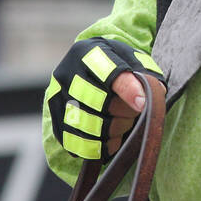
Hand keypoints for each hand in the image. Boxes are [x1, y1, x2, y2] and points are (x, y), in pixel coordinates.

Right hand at [47, 38, 166, 160]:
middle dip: (124, 113)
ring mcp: (57, 100)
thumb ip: (145, 76)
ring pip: (88, 127)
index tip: (143, 105)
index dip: (129, 91)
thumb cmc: (119, 67)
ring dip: (113, 131)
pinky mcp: (55, 123)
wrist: (90, 73)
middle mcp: (66, 74)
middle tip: (134, 113)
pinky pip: (77, 145)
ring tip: (123, 124)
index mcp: (88, 53)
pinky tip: (110, 139)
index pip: (108, 73)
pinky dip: (99, 147)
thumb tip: (144, 100)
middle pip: (98, 103)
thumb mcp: (134, 62)